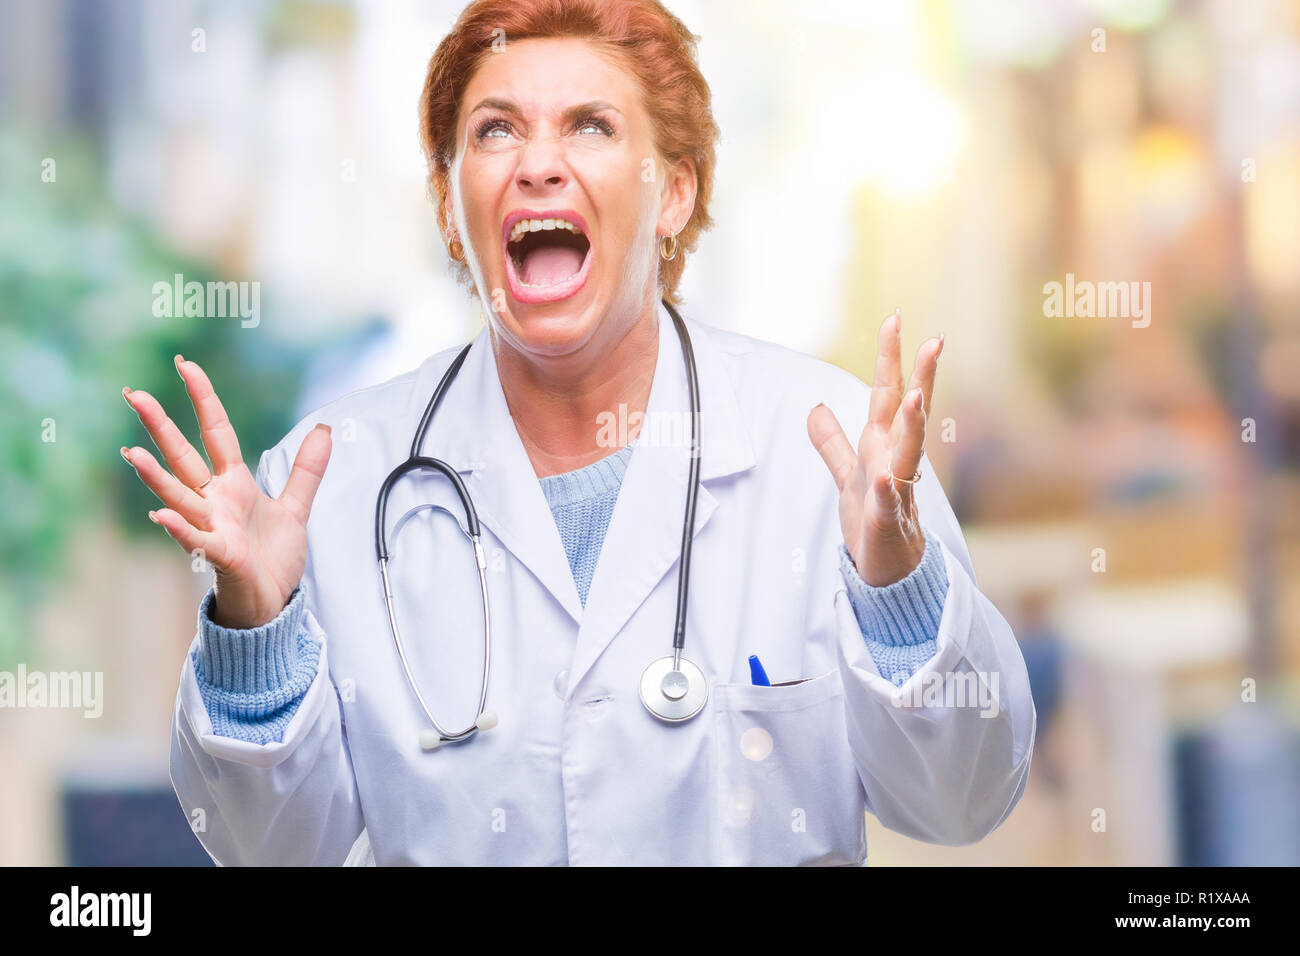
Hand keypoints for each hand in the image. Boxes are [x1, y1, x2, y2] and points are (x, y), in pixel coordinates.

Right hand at [121, 355, 331, 628]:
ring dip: (156, 476)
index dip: (203, 399)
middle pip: (183, 457)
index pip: (215, 432)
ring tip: (132, 452)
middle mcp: (214, 501)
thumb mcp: (296, 507)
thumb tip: (325, 429)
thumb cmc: (272, 557)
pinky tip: (161, 516)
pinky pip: (196, 539)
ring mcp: (212, 526)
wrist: (272, 602)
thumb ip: (306, 470)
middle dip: (159, 426)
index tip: (185, 365)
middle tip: (132, 393)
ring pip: (179, 496)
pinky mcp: (219, 555)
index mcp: (233, 484)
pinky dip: (179, 529)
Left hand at [807, 311, 942, 586]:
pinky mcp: (888, 523)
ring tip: (916, 396)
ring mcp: (897, 491)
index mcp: (883, 447)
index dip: (892, 359)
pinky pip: (890, 504)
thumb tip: (816, 407)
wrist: (887, 574)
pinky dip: (888, 491)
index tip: (895, 318)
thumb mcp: (846, 476)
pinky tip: (885, 476)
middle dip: (920, 379)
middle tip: (934, 341)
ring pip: (908, 453)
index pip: (889, 396)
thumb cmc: (872, 522)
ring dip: (913, 426)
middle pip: (909, 414)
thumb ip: (832, 442)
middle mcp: (895, 462)